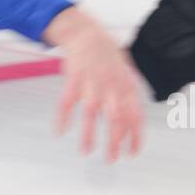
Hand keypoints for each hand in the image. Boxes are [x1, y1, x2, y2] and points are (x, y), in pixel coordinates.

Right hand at [43, 6, 143, 161]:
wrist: (87, 34)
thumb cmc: (108, 58)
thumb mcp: (125, 75)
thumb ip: (129, 99)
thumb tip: (133, 126)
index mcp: (126, 87)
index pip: (135, 115)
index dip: (135, 136)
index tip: (132, 154)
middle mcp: (111, 86)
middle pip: (115, 118)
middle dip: (114, 141)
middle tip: (110, 159)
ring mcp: (92, 82)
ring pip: (91, 112)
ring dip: (88, 134)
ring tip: (85, 152)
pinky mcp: (73, 78)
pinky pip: (67, 101)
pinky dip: (62, 116)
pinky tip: (59, 131)